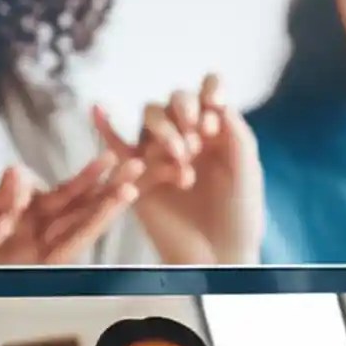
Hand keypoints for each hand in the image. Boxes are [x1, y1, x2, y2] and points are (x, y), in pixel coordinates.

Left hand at [0, 154, 141, 265]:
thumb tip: (19, 171)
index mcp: (13, 211)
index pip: (33, 189)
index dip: (18, 192)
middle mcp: (33, 228)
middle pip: (74, 199)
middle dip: (103, 180)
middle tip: (134, 161)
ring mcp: (41, 248)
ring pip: (82, 219)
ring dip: (108, 200)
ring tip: (133, 182)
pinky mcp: (45, 268)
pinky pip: (74, 243)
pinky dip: (94, 222)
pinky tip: (114, 203)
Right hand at [94, 74, 263, 264]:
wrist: (219, 255)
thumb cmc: (240, 215)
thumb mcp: (247, 170)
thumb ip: (236, 132)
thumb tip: (213, 99)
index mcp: (217, 130)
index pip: (209, 91)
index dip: (210, 90)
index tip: (214, 110)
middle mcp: (189, 135)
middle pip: (174, 100)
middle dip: (183, 112)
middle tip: (196, 142)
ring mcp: (162, 153)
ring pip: (150, 118)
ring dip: (165, 132)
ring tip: (183, 159)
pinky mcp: (140, 174)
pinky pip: (116, 145)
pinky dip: (105, 126)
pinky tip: (97, 110)